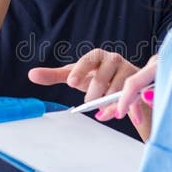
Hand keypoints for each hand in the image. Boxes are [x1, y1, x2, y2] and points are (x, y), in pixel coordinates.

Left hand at [29, 49, 149, 128]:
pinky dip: (127, 110)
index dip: (80, 72)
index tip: (72, 83)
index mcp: (96, 55)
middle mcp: (114, 59)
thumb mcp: (75, 76)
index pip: (87, 61)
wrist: (122, 82)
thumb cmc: (96, 77)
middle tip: (89, 102)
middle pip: (102, 79)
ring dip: (108, 105)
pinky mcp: (140, 84)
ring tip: (103, 111)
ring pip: (117, 91)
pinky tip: (119, 116)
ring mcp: (129, 70)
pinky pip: (133, 99)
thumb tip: (31, 75)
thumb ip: (54, 75)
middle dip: (94, 95)